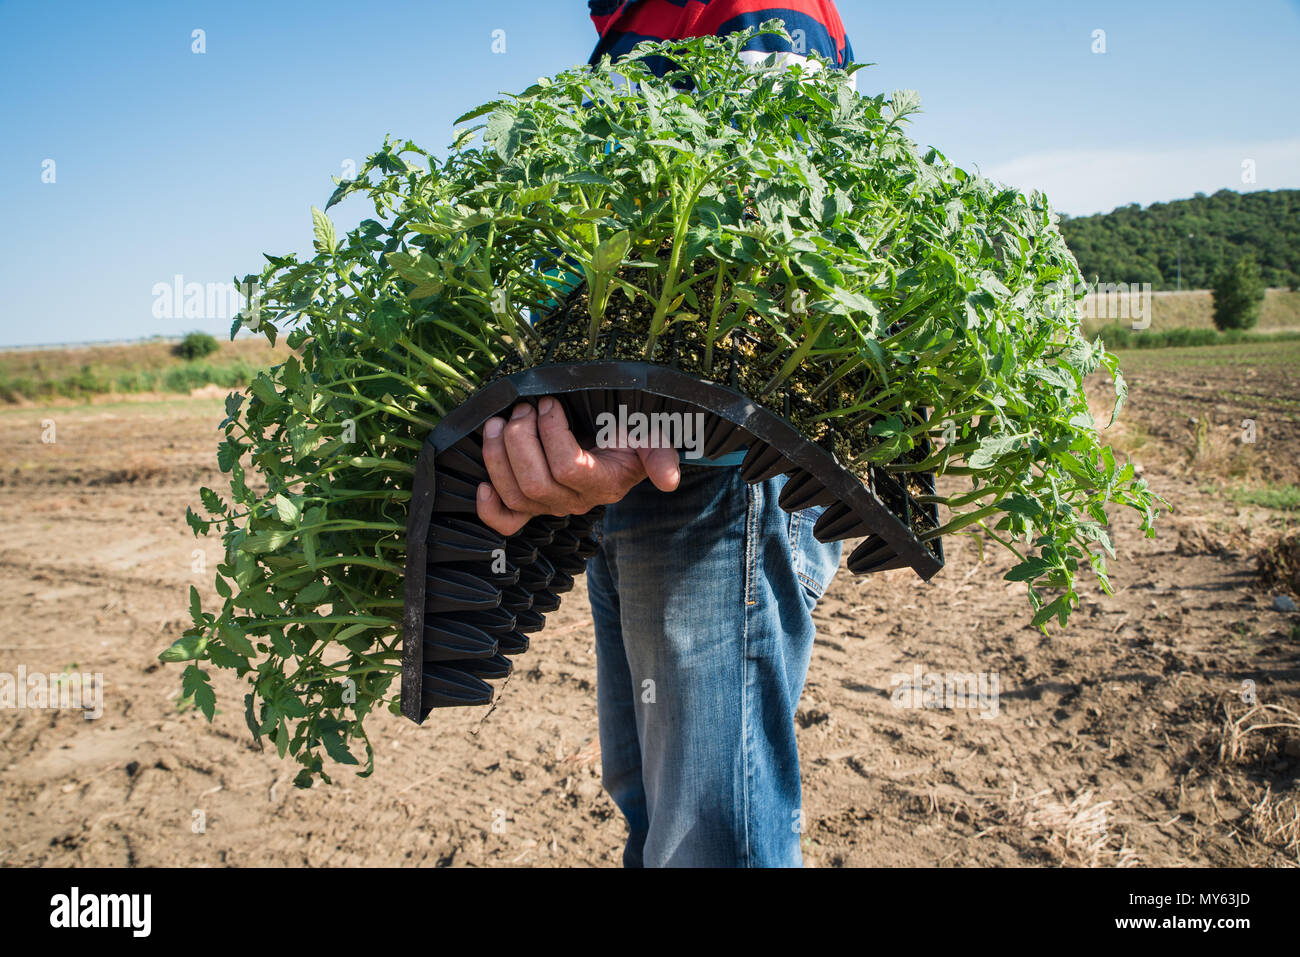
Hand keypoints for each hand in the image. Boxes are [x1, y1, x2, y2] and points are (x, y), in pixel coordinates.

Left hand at [475, 396, 681, 535]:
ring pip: (516, 495)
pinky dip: (489, 507)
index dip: (552, 432)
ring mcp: (550, 506)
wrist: (615, 448)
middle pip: (535, 483)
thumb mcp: (650, 437)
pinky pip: (507, 521)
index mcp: (604, 483)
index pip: (569, 467)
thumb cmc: (628, 437)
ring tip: (499, 423)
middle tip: (522, 409)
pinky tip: (481, 483)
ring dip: (498, 456)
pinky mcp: (530, 507)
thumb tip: (668, 480)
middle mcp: (575, 501)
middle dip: (520, 440)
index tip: (549, 402)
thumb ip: (660, 455)